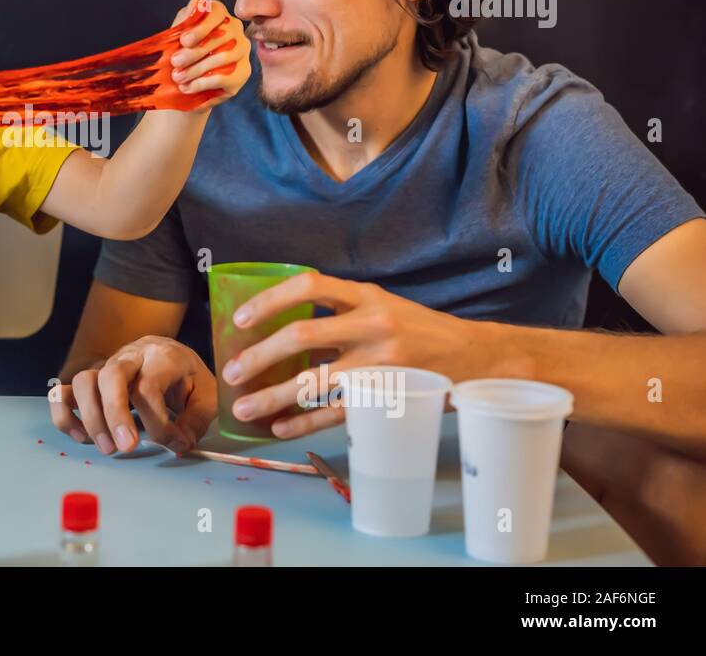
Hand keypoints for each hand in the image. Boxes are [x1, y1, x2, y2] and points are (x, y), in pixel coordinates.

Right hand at [49, 335, 216, 453]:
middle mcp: (129, 356)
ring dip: (91, 417)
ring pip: (83, 381)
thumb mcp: (206, 394)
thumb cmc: (187, 378)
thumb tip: (179, 443)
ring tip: (107, 448)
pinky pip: (63, 393)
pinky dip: (66, 415)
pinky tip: (82, 438)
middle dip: (115, 415)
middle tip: (125, 448)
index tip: (173, 444)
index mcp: (161, 356)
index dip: (158, 422)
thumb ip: (196, 419)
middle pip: (110, 375)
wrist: (170, 353)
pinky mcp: (90, 381)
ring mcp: (105, 366)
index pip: (149, 387)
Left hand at [168, 0, 249, 108]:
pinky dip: (202, 83)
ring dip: (196, 69)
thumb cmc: (180, 52)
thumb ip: (185, 20)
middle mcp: (235, 29)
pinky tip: (188, 87)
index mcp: (219, 15)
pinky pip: (225, 77)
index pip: (216, 13)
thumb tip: (196, 3)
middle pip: (219, 37)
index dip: (201, 27)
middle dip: (193, 52)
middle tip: (174, 62)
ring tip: (178, 77)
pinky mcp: (243, 72)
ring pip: (223, 57)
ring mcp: (242, 50)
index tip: (184, 41)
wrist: (185, 81)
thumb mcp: (177, 35)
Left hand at [222, 272, 494, 439]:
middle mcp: (373, 323)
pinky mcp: (390, 396)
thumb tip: (281, 332)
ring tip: (244, 409)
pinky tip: (281, 428)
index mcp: (367, 295)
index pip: (309, 284)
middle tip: (232, 371)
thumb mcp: (384, 307)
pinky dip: (304, 423)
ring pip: (314, 380)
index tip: (240, 319)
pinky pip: (337, 413)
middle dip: (260, 355)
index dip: (270, 299)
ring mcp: (382, 361)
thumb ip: (341, 313)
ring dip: (273, 396)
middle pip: (302, 335)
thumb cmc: (421, 331)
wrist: (480, 358)